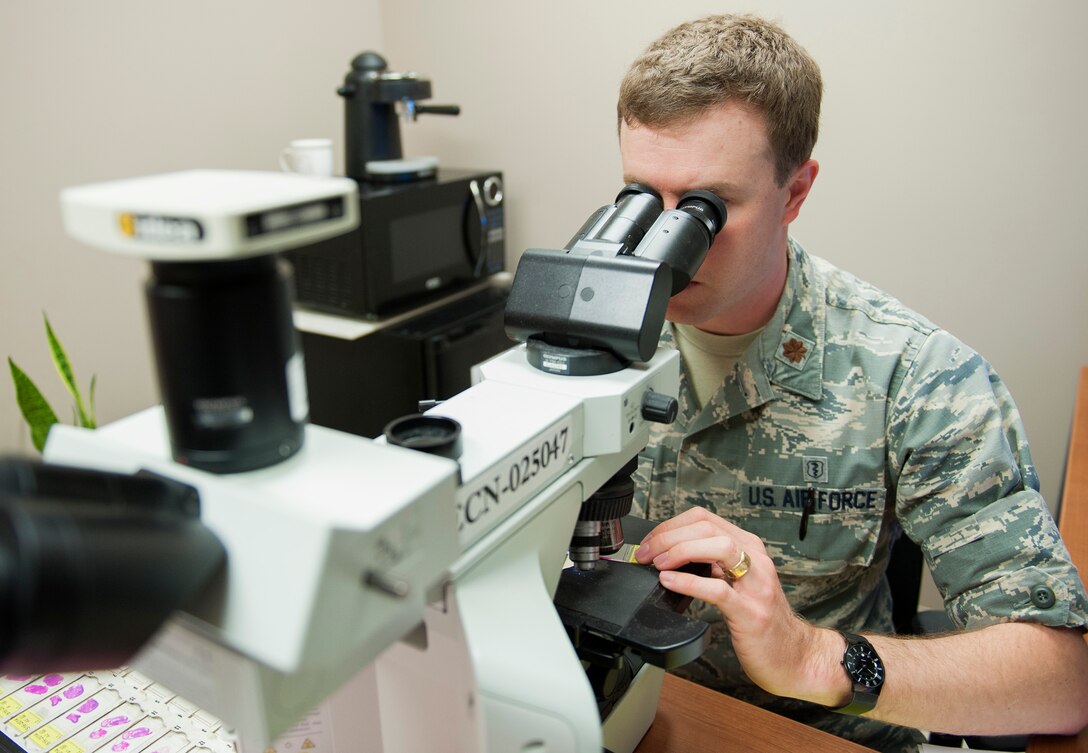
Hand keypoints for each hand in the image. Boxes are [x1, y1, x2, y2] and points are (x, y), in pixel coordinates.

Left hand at [635, 507, 846, 704]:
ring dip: (680, 550)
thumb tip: (672, 554)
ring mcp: (756, 585)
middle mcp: (755, 560)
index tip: (650, 541)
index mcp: (748, 548)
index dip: (671, 525)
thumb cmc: (761, 621)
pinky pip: (718, 590)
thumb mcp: (737, 582)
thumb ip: (713, 565)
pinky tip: (670, 581)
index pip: (704, 518)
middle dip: (668, 536)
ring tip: (658, 563)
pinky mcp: (751, 613)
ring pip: (718, 548)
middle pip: (707, 528)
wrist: (794, 657)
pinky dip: (689, 582)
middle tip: (646, 552)